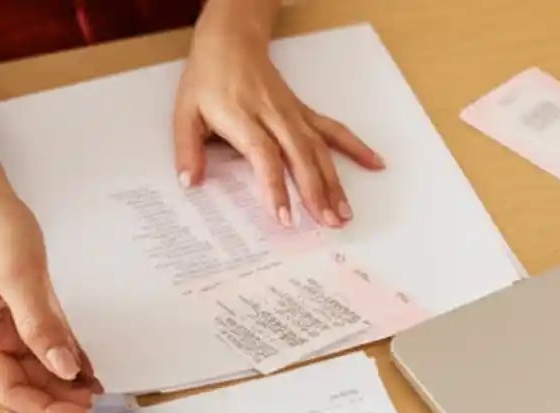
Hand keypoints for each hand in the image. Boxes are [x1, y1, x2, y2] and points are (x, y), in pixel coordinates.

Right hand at [0, 191, 100, 412]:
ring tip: (101, 393)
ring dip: (68, 385)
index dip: (45, 410)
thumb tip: (64, 370)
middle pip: (28, 386)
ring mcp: (11, 329)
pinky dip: (71, 361)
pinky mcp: (29, 315)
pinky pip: (52, 347)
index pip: (10, 390)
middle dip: (60, 402)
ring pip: (42, 370)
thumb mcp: (18, 277)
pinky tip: (92, 372)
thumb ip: (39, 326)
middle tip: (100, 408)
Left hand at [173, 20, 384, 227]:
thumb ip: (187, 150)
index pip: (264, 156)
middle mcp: (273, 116)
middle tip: (327, 222)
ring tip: (345, 213)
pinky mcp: (304, 112)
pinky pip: (333, 130)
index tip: (285, 217)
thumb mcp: (185, 113)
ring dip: (335, 182)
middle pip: (300, 156)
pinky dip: (355, 147)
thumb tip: (189, 183)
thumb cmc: (207, 80)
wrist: (231, 42)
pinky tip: (375, 163)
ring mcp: (293, 114)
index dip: (276, 187)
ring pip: (319, 149)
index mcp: (242, 118)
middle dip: (315, 192)